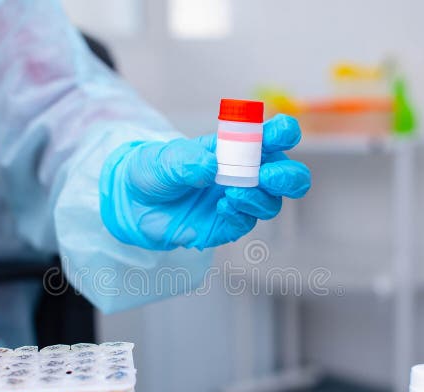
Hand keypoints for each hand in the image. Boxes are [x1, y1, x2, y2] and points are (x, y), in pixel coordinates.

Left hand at [99, 114, 310, 250]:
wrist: (133, 203)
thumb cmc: (154, 170)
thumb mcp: (165, 158)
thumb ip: (187, 160)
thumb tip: (212, 167)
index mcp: (238, 147)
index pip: (274, 137)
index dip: (283, 133)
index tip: (279, 134)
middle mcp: (245, 174)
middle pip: (289, 178)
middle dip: (288, 177)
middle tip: (268, 176)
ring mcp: (239, 201)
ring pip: (272, 203)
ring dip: (258, 197)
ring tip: (232, 193)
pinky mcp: (228, 225)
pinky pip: (247, 223)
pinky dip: (240, 215)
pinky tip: (222, 208)